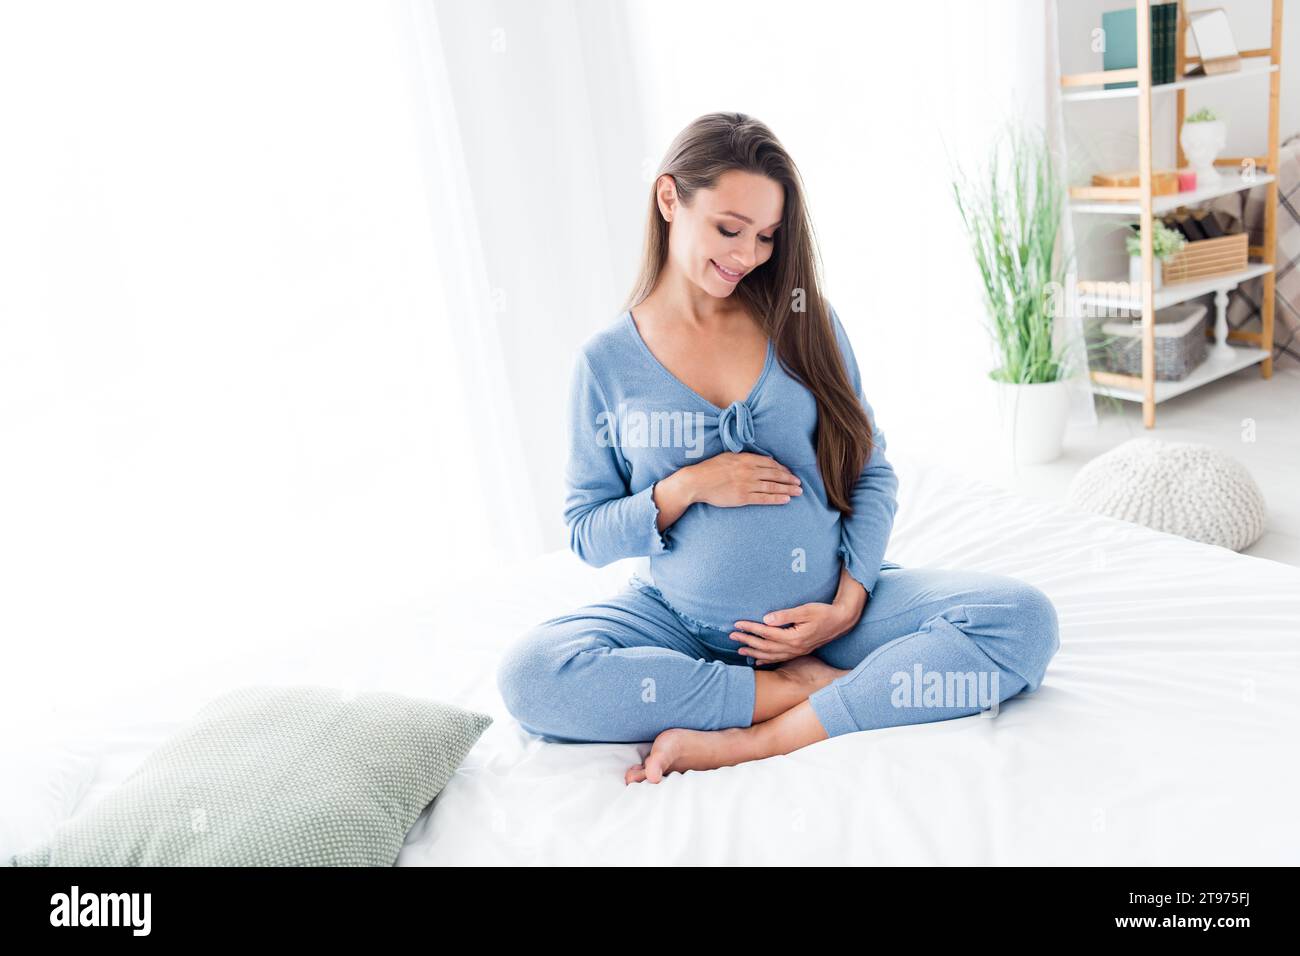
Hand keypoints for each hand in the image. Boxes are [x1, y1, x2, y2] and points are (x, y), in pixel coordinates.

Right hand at [682, 452, 801, 508]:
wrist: (697, 481)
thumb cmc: (710, 469)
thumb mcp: (728, 457)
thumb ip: (744, 458)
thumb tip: (760, 460)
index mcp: (746, 459)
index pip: (770, 463)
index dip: (782, 468)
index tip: (789, 473)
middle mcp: (749, 471)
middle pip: (775, 474)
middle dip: (789, 479)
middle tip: (799, 483)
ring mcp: (747, 484)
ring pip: (772, 486)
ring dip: (787, 489)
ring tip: (798, 492)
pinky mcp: (743, 497)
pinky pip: (764, 498)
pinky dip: (776, 498)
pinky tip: (786, 500)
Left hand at [730, 602, 856, 663]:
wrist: (841, 622)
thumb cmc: (823, 612)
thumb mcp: (805, 610)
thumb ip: (785, 615)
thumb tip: (766, 619)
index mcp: (794, 637)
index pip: (766, 633)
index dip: (750, 628)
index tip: (737, 624)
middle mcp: (794, 648)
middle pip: (765, 646)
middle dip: (747, 641)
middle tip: (731, 636)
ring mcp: (796, 652)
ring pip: (770, 655)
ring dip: (753, 652)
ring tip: (739, 650)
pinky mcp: (799, 652)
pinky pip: (779, 659)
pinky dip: (766, 661)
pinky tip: (757, 661)